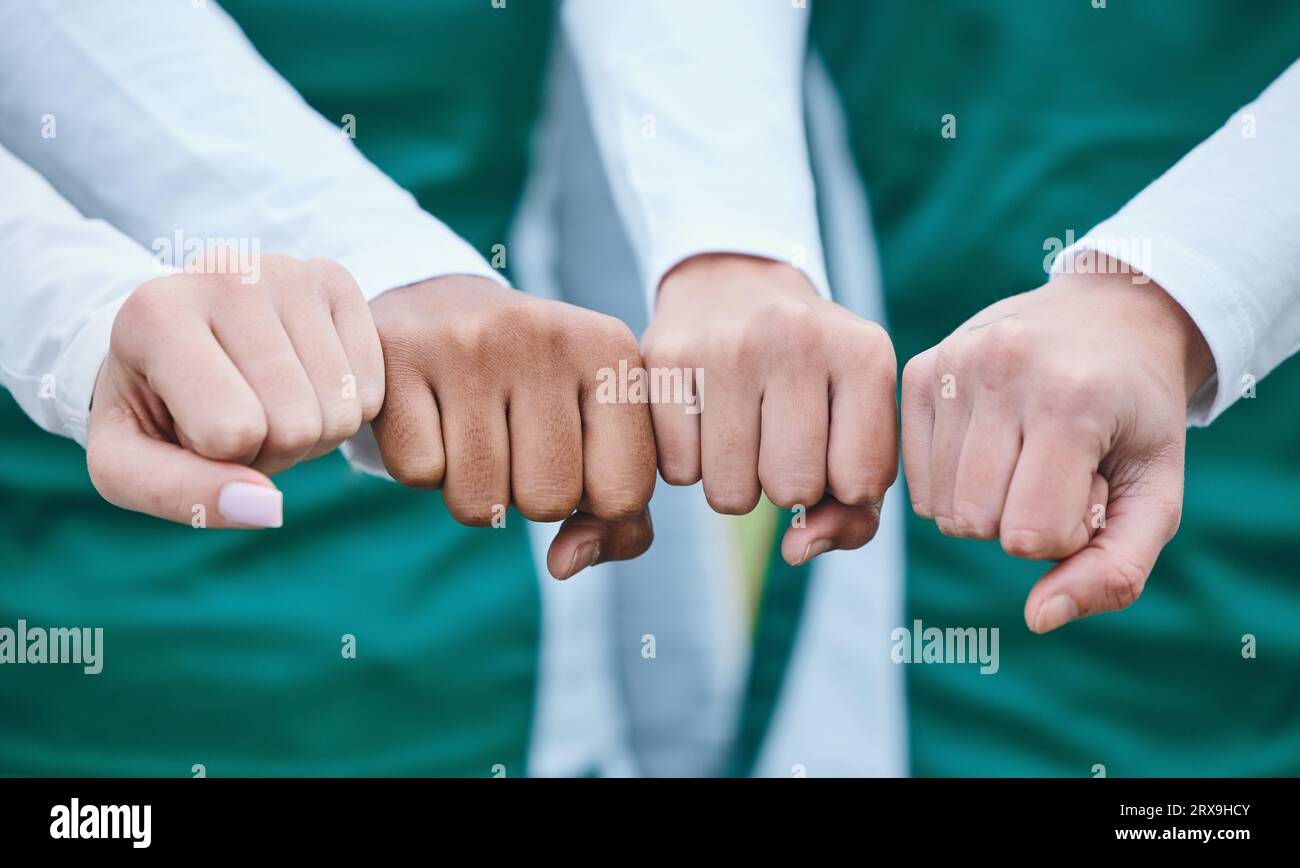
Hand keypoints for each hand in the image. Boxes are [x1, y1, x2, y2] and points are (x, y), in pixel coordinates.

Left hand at [87, 254, 383, 526]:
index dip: (221, 461)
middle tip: (237, 421)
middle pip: (297, 424)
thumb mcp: (126, 465)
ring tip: (267, 404)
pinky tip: (303, 384)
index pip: (232, 432)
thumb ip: (179, 495)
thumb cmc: (148, 408)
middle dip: (272, 450)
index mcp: (155, 313)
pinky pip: (372, 390)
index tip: (193, 431)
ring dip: (311, 434)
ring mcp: (290, 270)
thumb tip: (269, 510)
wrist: (170, 339)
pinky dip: (343, 409)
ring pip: (341, 411)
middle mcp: (227, 272)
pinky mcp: (335, 279)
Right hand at [369, 276, 656, 578]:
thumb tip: (564, 565)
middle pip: (549, 502)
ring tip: (473, 430)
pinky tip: (430, 417)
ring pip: (481, 502)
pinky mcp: (399, 354)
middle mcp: (546, 335)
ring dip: (474, 489)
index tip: (574, 455)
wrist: (437, 303)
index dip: (593, 499)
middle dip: (529, 495)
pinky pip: (419, 474)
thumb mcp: (599, 434)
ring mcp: (468, 342)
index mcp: (610, 349)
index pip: (624, 495)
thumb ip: (618, 520)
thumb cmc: (535, 389)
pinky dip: (422, 467)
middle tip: (512, 440)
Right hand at [642, 254, 897, 564]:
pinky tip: (699, 417)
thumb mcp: (856, 428)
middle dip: (783, 483)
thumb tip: (797, 552)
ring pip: (729, 492)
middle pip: (791, 489)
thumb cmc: (809, 380)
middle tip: (775, 435)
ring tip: (739, 428)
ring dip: (733, 481)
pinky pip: (677, 473)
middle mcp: (796, 337)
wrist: (733, 286)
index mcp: (865, 353)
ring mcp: (724, 344)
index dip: (841, 484)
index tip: (829, 442)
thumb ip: (855, 514)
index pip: (859, 483)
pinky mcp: (663, 357)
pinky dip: (688, 464)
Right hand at [901, 268, 1214, 632]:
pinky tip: (988, 444)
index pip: (1030, 535)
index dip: (1064, 535)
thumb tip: (1038, 618)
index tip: (1090, 487)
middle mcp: (1001, 370)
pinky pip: (911, 478)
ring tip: (1024, 454)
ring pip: (938, 506)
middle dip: (1017, 522)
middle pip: (973, 522)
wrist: (1112, 313)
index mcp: (1070, 399)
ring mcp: (952, 364)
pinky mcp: (918, 369)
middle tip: (1057, 471)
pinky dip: (951, 483)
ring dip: (983, 504)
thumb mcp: (1154, 493)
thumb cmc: (1137, 416)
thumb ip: (1115, 569)